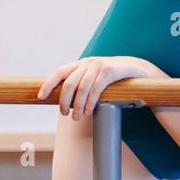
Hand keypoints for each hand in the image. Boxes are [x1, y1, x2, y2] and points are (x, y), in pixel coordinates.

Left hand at [36, 55, 167, 119]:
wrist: (139, 69)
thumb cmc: (115, 78)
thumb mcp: (95, 79)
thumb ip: (83, 84)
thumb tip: (65, 102)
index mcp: (81, 64)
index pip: (59, 73)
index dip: (48, 84)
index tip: (40, 97)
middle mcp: (87, 63)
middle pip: (68, 83)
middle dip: (64, 101)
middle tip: (64, 114)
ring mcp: (99, 65)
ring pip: (81, 88)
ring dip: (77, 105)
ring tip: (77, 117)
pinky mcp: (110, 70)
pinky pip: (96, 88)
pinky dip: (90, 102)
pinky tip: (88, 111)